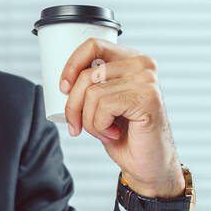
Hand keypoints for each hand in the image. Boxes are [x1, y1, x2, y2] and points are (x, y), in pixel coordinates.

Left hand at [60, 37, 183, 197]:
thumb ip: (90, 86)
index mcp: (130, 60)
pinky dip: (100, 126)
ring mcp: (147, 80)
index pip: (93, 45)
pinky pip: (104, 106)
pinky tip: (114, 133)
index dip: (71, 64)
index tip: (62, 88)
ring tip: (104, 131)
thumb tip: (63, 82)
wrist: (147, 165)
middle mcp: (142, 65)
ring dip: (89, 121)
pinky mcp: (148, 98)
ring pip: (92, 93)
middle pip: (86, 75)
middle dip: (73, 106)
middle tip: (77, 127)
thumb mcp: (101, 104)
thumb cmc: (124, 135)